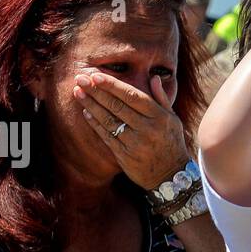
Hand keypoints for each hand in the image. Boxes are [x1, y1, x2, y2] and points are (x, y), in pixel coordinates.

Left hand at [74, 72, 190, 189]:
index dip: (112, 85)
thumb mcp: (173, 119)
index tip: (96, 75)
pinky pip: (107, 136)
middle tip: (79, 78)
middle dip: (96, 91)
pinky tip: (86, 112)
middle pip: (117, 106)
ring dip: (91, 105)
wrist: (171, 176)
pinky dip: (95, 123)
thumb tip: (154, 77)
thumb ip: (162, 98)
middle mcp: (147, 128)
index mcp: (159, 116)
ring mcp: (135, 143)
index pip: (132, 96)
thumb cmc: (171, 143)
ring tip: (78, 92)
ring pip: (109, 120)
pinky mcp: (125, 155)